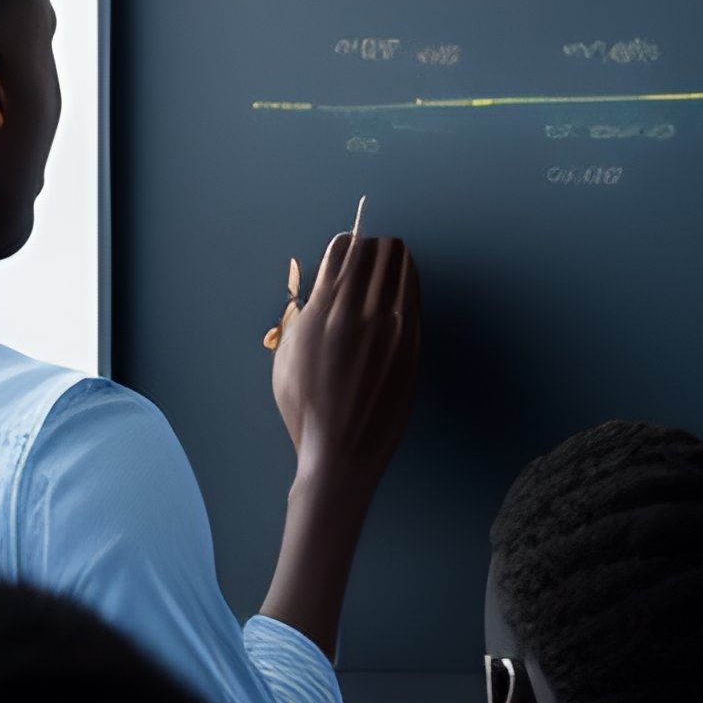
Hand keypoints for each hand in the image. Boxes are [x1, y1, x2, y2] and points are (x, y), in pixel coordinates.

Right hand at [269, 229, 420, 494]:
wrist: (340, 454)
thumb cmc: (306, 411)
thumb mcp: (287, 356)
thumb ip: (305, 316)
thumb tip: (324, 289)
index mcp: (322, 312)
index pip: (343, 248)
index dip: (345, 247)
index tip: (346, 259)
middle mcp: (359, 312)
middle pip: (376, 249)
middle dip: (373, 249)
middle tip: (370, 265)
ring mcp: (391, 328)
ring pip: (402, 264)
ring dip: (395, 261)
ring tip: (387, 275)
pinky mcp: (413, 345)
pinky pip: (415, 294)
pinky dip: (409, 283)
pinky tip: (401, 293)